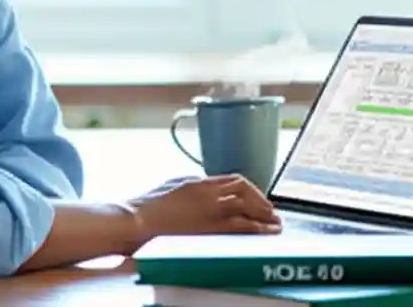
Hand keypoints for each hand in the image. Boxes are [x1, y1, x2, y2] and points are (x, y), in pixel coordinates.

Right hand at [126, 174, 282, 247]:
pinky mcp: (210, 226)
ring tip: (274, 222)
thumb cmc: (149, 206)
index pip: (234, 180)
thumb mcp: (173, 186)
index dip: (250, 189)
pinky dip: (257, 227)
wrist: (137, 220)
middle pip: (244, 190)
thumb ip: (192, 186)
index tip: (257, 198)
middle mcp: (209, 191)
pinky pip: (241, 225)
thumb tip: (204, 187)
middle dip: (260, 200)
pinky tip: (266, 231)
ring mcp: (210, 208)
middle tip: (270, 210)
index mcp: (199, 180)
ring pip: (247, 206)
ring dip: (264, 214)